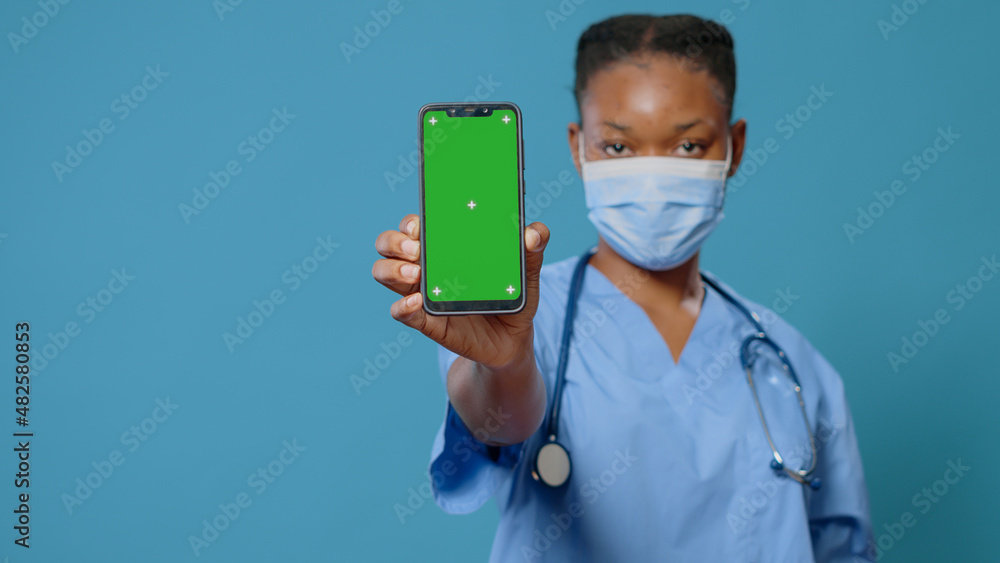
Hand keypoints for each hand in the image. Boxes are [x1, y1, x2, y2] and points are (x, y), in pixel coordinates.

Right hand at [372, 213, 549, 368]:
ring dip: (392, 269)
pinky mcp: (426, 321)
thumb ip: (532, 251)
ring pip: (385, 273)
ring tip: (415, 272)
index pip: (414, 225)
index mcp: (444, 246)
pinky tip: (416, 301)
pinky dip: (402, 306)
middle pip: (389, 244)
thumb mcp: (526, 274)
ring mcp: (421, 293)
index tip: (420, 223)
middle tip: (416, 249)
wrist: (513, 339)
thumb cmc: (512, 297)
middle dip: (394, 241)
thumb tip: (535, 234)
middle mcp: (425, 266)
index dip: (410, 221)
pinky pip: (400, 312)